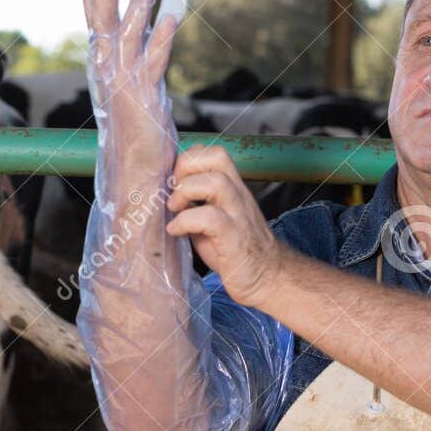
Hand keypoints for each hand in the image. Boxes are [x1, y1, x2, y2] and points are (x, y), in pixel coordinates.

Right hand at [71, 0, 183, 166]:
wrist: (132, 177)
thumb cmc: (135, 131)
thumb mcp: (134, 82)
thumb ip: (137, 51)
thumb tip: (146, 22)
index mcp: (102, 56)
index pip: (92, 1)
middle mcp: (107, 62)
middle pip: (102, 7)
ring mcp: (124, 78)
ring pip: (127, 24)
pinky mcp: (145, 94)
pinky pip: (156, 55)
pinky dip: (165, 28)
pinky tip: (175, 1)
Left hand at [165, 145, 285, 306]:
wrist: (266, 277)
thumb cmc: (235, 250)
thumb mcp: (212, 220)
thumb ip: (194, 204)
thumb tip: (163, 195)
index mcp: (233, 188)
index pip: (215, 153)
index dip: (189, 158)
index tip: (174, 180)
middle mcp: (239, 196)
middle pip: (218, 157)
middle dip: (186, 167)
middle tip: (172, 191)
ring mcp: (239, 215)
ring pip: (216, 182)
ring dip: (186, 191)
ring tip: (173, 209)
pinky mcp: (235, 238)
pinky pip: (211, 218)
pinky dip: (186, 221)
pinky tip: (176, 231)